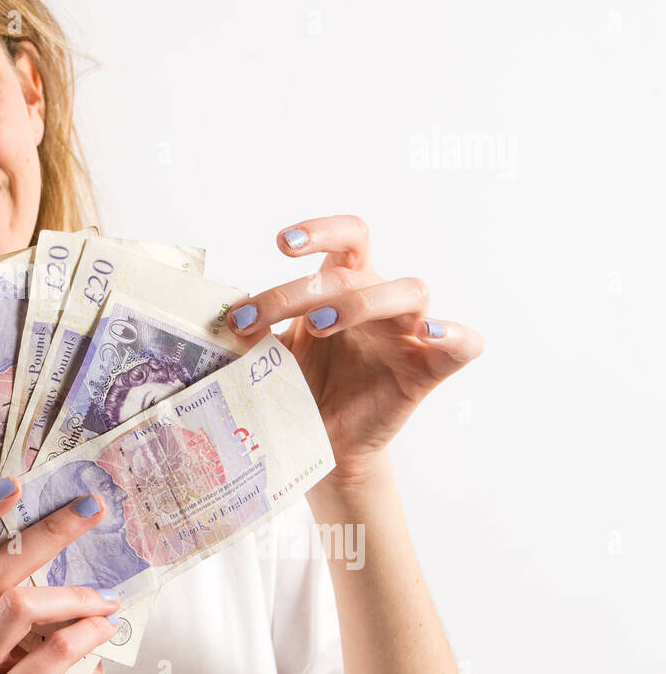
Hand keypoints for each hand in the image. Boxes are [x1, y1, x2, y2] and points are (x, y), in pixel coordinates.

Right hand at [0, 478, 120, 673]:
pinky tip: (106, 624)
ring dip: (74, 593)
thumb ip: (17, 579)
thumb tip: (57, 510)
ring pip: (18, 607)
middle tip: (88, 510)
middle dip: (45, 535)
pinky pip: (51, 651)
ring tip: (104, 595)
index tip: (13, 484)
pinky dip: (88, 630)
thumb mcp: (17, 622)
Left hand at [225, 214, 484, 484]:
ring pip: (409, 290)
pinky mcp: (426, 371)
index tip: (282, 244)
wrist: (317, 444)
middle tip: (254, 318)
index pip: (346, 237)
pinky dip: (455, 334)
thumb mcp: (266, 352)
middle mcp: (377, 301)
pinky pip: (463, 345)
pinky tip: (431, 334)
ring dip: (359, 302)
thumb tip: (210, 311)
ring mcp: (406, 334)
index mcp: (343, 285)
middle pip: (355, 271)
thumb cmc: (297, 387)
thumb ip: (248, 326)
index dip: (320, 230)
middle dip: (300, 288)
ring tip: (315, 327)